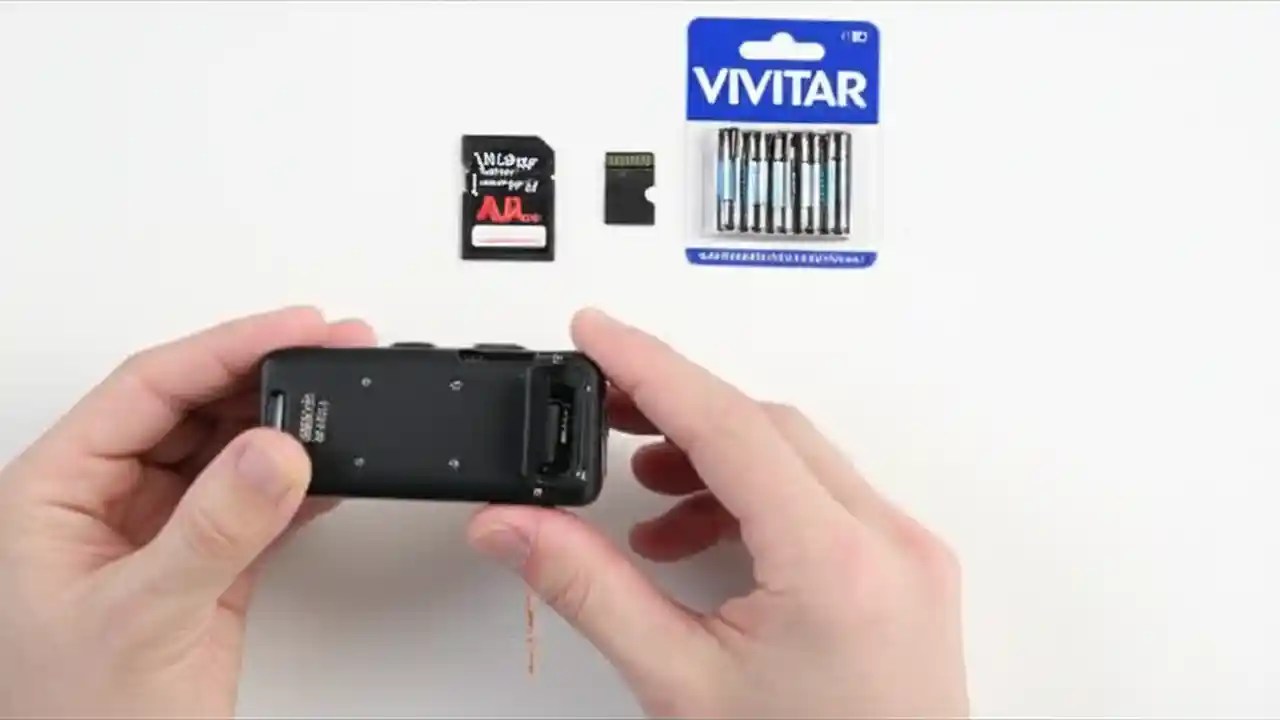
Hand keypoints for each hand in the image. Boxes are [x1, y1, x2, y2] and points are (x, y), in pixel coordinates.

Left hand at [0, 307, 374, 717]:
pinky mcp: (204, 568)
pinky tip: (334, 470)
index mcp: (56, 493)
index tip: (297, 327)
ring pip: (229, 450)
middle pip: (194, 407)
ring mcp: (159, 534)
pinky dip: (301, 486)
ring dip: (288, 426)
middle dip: (267, 375)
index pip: (148, 390)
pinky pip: (257, 504)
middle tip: (335, 349)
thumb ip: (214, 529)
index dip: (226, 347)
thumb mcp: (141, 616)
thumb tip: (276, 449)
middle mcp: (106, 502)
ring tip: (345, 400)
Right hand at [467, 309, 968, 718]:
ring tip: (643, 489)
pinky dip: (755, 496)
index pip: (728, 424)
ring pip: (798, 456)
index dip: (650, 366)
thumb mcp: (680, 686)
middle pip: (765, 427)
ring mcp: (908, 557)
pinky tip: (700, 534)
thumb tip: (516, 526)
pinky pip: (824, 497)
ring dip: (714, 456)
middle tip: (601, 403)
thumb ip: (590, 591)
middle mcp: (890, 545)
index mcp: (837, 564)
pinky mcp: (907, 573)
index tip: (595, 332)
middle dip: (675, 407)